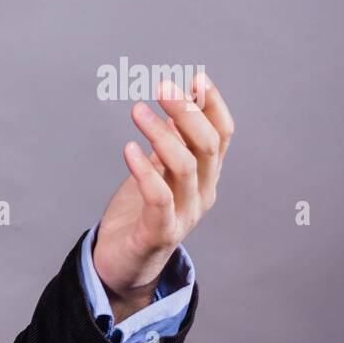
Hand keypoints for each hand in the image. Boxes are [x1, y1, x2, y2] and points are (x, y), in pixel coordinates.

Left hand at [93, 72, 233, 317]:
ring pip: (184, 166)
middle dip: (188, 113)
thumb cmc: (138, 213)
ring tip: (137, 110)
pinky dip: (145, 170)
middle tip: (164, 87)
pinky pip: (159, 197)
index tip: (197, 77)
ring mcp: (185, 214)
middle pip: (205, 146)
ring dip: (162, 133)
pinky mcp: (160, 232)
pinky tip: (129, 149)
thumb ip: (170, 143)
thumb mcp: (158, 171)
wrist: (122, 265)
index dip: (213, 106)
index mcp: (206, 177)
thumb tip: (177, 100)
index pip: (221, 136)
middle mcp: (203, 194)